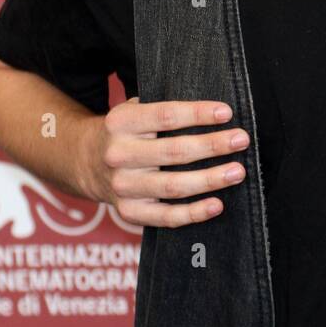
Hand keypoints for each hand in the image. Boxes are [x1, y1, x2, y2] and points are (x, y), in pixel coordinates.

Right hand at [81, 96, 249, 226]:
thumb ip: (163, 110)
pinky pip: (165, 217)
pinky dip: (194, 213)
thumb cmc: (125, 132)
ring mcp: (122, 186)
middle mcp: (119, 154)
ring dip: (210, 179)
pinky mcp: (128, 212)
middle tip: (241, 140)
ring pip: (173, 186)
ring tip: (237, 171)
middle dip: (213, 146)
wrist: (84, 161)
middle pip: (174, 151)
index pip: (166, 116)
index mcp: (121, 122)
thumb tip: (215, 112)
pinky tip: (217, 204)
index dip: (198, 114)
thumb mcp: (134, 110)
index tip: (227, 113)